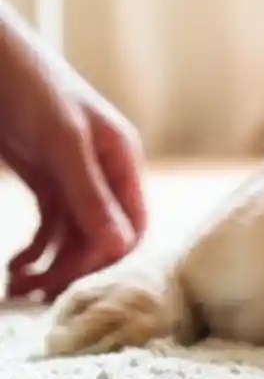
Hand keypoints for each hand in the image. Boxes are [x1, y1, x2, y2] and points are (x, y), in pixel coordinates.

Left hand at [1, 0, 146, 300]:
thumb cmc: (31, 85)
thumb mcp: (63, 142)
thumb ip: (90, 194)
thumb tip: (119, 247)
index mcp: (121, 160)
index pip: (132, 224)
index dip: (108, 257)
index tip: (72, 280)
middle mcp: (103, 173)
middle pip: (102, 237)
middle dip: (73, 267)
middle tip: (35, 293)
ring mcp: (73, 178)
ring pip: (73, 237)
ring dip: (49, 265)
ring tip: (17, 285)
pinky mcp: (45, 180)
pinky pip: (49, 227)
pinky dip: (35, 250)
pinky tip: (17, 264)